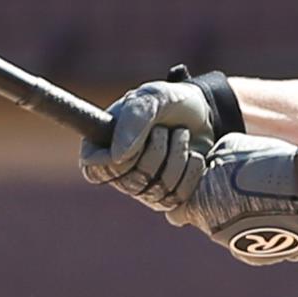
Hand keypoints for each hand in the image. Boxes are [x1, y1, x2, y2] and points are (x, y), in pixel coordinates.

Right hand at [80, 80, 214, 210]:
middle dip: (155, 152)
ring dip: (176, 158)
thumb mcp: (153, 97)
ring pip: (153, 192)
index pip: (94, 170)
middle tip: (164, 129)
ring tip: (181, 135)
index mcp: (102, 145)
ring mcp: (142, 188)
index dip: (117, 159)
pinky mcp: (167, 197)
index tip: (140, 138)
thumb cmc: (170, 102)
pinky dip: (190, 173)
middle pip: (128, 183)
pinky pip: (175, 199)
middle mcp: (119, 171)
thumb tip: (117, 157)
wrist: (203, 113)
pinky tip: (194, 156)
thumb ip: (134, 119)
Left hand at [168, 134, 297, 265]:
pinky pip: (258, 243)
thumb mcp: (229, 148)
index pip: (176, 213)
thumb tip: (210, 166)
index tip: (201, 191)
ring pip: (234, 233)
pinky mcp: (264, 257)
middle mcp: (214, 232)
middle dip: (218, 207)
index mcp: (198, 208)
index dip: (188, 201)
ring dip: (243, 219)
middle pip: (208, 221)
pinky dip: (264, 231)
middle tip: (240, 189)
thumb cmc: (265, 162)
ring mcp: (239, 248)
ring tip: (266, 198)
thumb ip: (212, 162)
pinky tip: (280, 213)